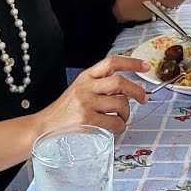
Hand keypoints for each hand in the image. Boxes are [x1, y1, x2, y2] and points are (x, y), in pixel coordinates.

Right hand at [34, 55, 149, 135]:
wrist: (45, 125)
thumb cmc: (66, 109)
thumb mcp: (80, 89)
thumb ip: (100, 85)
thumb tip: (127, 90)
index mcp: (86, 76)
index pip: (112, 62)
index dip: (132, 63)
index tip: (146, 67)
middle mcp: (86, 86)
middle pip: (120, 82)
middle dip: (137, 90)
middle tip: (143, 99)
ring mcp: (86, 102)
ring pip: (120, 103)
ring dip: (127, 113)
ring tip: (122, 117)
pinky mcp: (86, 119)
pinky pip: (114, 122)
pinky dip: (120, 126)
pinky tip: (117, 127)